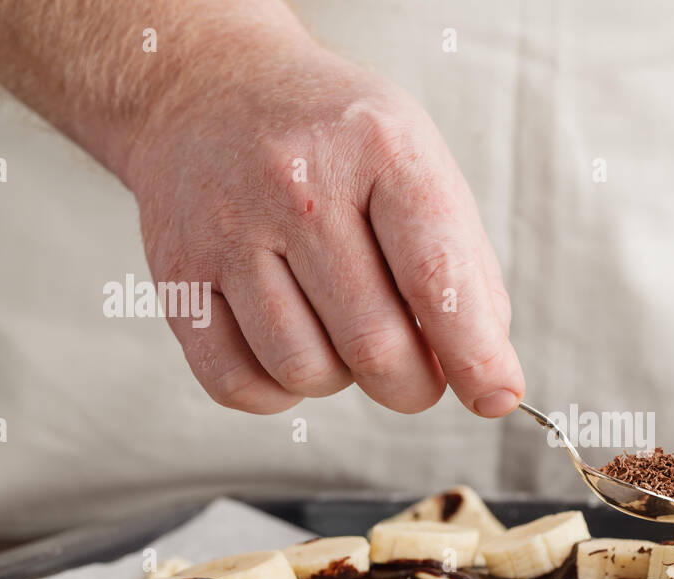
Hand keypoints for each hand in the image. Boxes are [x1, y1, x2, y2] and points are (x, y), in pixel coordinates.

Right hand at [126, 40, 522, 415]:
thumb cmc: (332, 140)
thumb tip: (487, 370)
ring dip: (342, 380)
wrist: (206, 87)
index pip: (436, 276)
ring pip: (305, 371)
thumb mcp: (417, 163)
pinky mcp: (177, 274)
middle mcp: (297, 186)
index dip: (474, 354)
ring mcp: (227, 231)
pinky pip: (237, 384)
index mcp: (378, 150)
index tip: (496, 395)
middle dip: (413, 384)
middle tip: (418, 372)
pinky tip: (292, 347)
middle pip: (373, 344)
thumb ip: (463, 266)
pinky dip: (277, 392)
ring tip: (343, 333)